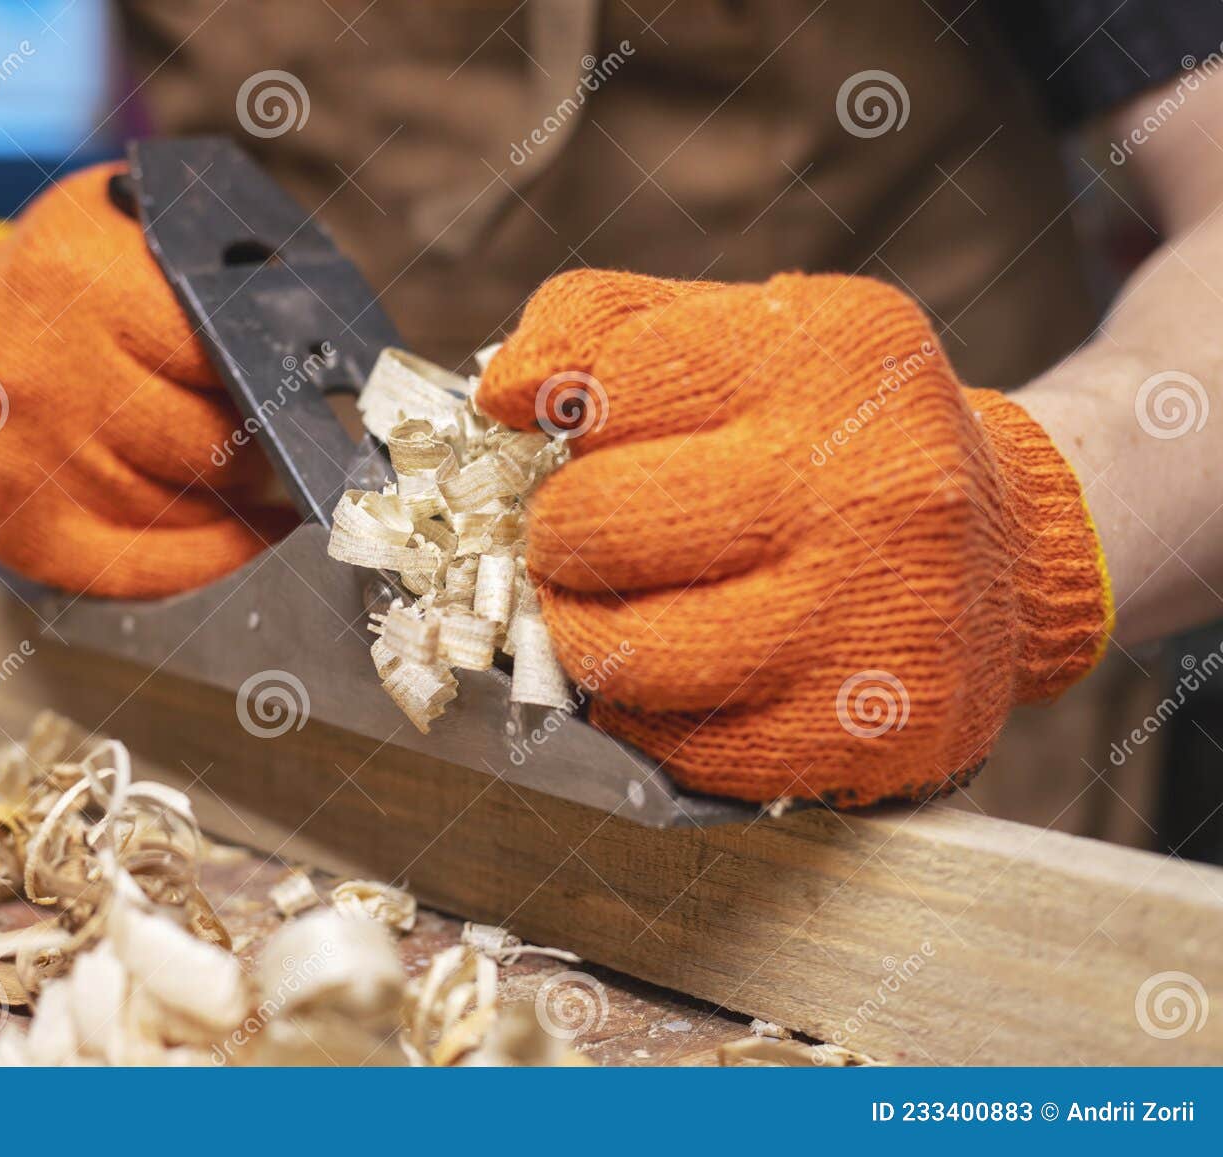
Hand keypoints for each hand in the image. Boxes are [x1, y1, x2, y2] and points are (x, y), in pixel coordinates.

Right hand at [0, 163, 294, 596]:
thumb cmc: (73, 294)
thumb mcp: (135, 235)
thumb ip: (220, 264)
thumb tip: (317, 332)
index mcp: (76, 277)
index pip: (227, 348)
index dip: (280, 375)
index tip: (314, 388)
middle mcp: (41, 374)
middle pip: (213, 443)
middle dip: (265, 444)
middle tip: (283, 436)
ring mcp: (26, 463)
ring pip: (192, 508)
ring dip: (240, 499)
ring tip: (254, 473)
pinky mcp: (23, 534)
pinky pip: (151, 571)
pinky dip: (213, 557)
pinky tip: (248, 531)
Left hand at [478, 271, 1112, 804]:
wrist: (1008, 544)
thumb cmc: (839, 428)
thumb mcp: (745, 328)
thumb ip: (600, 325)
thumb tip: (498, 393)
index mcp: (833, 359)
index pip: (609, 387)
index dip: (563, 421)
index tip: (580, 439)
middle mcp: (867, 488)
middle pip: (601, 524)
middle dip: (557, 533)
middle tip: (576, 536)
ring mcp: (870, 621)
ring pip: (627, 653)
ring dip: (581, 632)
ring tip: (607, 605)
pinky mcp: (863, 733)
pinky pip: (680, 746)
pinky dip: (642, 714)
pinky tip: (675, 672)